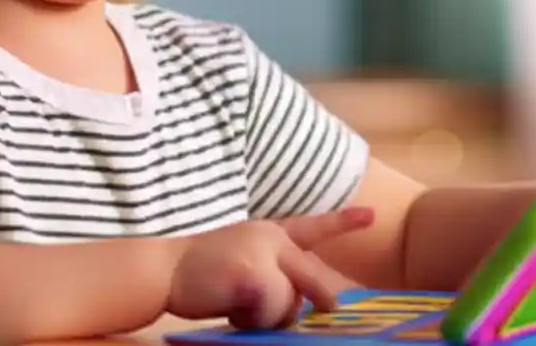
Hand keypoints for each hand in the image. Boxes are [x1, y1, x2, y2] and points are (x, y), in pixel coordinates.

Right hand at [167, 207, 373, 329]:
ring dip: (268, 316)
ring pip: (290, 303)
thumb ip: (274, 275)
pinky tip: (231, 310)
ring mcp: (263, 254)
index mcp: (270, 233)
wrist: (163, 269)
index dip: (343, 222)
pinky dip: (253, 320)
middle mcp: (271, 238)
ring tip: (238, 307)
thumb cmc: (201, 273)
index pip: (312, 227)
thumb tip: (300, 306)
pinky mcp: (254, 275)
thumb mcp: (244, 263)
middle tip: (331, 309)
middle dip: (322, 298)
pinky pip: (271, 311)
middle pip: (311, 277)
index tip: (372, 215)